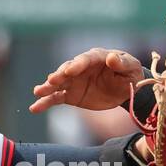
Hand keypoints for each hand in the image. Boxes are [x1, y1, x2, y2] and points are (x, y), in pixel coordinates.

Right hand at [29, 48, 144, 112]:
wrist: (126, 91)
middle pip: (67, 70)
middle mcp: (81, 67)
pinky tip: (34, 107)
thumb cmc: (130, 75)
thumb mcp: (131, 68)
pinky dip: (45, 102)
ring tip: (38, 92)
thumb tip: (112, 58)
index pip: (85, 59)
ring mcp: (74, 81)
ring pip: (58, 83)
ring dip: (47, 87)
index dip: (77, 64)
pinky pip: (56, 98)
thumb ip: (122, 63)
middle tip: (51, 80)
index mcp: (96, 57)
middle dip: (59, 75)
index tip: (70, 70)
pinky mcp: (71, 95)